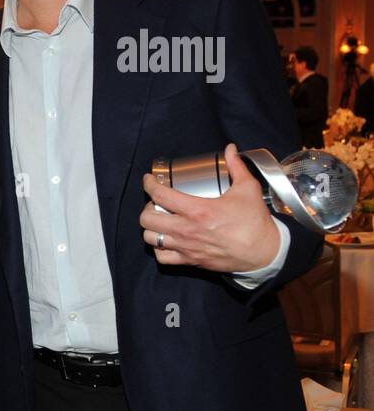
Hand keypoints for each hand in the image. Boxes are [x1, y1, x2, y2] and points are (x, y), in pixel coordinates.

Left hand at [139, 143, 278, 272]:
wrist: (264, 251)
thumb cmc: (255, 222)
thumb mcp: (248, 188)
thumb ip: (236, 166)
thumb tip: (231, 149)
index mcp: (197, 210)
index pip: (160, 195)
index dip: (149, 184)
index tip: (149, 180)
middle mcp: (186, 229)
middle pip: (147, 218)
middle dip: (147, 207)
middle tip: (156, 203)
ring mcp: (186, 247)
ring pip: (150, 238)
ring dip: (151, 228)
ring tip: (160, 220)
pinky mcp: (190, 260)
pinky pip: (162, 257)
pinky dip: (159, 248)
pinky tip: (166, 240)